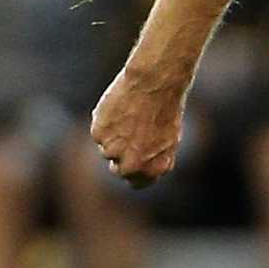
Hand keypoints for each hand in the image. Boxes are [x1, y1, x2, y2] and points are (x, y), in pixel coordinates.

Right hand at [91, 68, 186, 186]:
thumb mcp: (170, 139)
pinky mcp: (98, 134)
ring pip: (106, 150)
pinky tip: (118, 110)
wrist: (153, 84)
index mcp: (152, 168)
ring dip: (113, 138)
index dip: (136, 172)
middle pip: (118, 170)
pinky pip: (99, 134)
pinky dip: (105, 124)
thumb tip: (147, 170)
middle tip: (129, 137)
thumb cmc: (165, 109)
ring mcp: (112, 150)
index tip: (134, 162)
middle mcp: (131, 164)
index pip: (137, 183)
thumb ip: (157, 158)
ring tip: (129, 117)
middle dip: (121, 158)